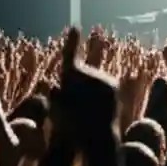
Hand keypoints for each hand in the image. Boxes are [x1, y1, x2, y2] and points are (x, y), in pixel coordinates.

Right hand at [52, 28, 119, 145]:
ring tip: (84, 109)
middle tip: (72, 105)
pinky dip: (97, 91)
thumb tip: (51, 84)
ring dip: (86, 88)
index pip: (70, 56)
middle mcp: (92, 74)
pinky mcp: (114, 84)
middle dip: (72, 82)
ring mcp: (105, 78)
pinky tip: (95, 106)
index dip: (71, 42)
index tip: (74, 27)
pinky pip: (101, 83)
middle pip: (78, 73)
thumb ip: (55, 94)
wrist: (99, 138)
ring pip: (90, 78)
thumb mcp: (57, 111)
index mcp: (75, 77)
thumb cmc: (72, 128)